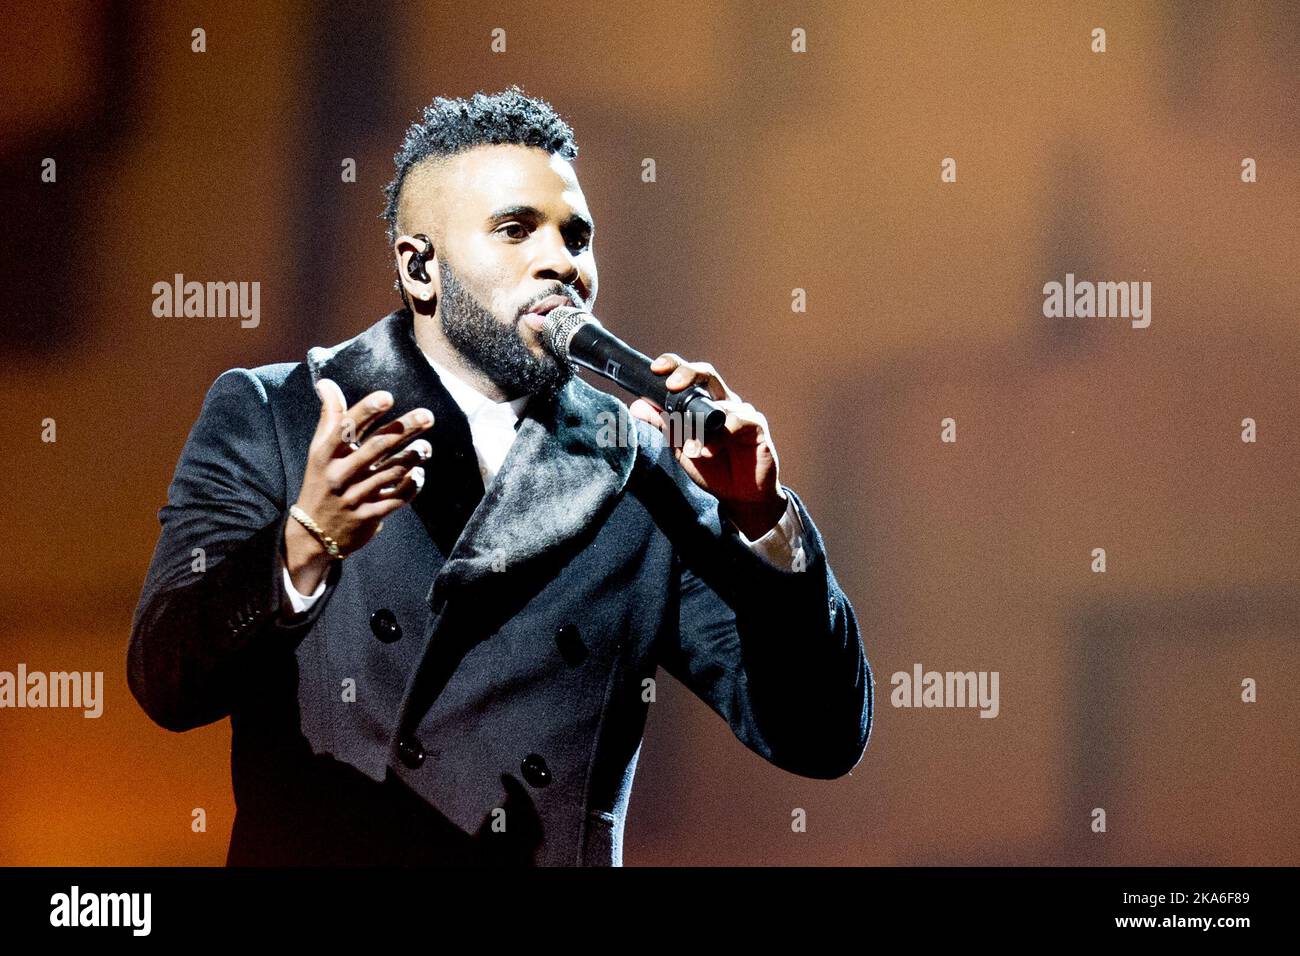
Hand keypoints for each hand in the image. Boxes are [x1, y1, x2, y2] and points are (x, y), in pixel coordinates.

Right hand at [283, 378, 434, 592]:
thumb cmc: (322, 482)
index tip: (387, 397)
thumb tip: (326, 382)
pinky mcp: (369, 516)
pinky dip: (410, 486)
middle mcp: (340, 473)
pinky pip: (396, 499)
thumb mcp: (319, 451)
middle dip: (404, 428)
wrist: (313, 534)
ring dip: (412, 457)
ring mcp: (355, 496)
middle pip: (377, 446)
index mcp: (327, 454)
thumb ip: (330, 417)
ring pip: (390, 473)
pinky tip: (418, 474)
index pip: (347, 427)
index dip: (366, 410)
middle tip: (427, 415)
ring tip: (426, 447)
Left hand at [628, 353, 787, 539]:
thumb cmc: (714, 471)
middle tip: (672, 386)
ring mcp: (743, 413)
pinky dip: (720, 436)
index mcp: (705, 404)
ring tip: (690, 447)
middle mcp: (724, 403)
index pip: (690, 376)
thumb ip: (663, 426)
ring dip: (700, 426)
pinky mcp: (758, 428)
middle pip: (707, 375)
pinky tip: (708, 451)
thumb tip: (637, 406)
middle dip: (688, 374)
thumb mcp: (681, 448)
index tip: (656, 368)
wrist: (740, 499)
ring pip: (720, 404)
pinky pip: (738, 422)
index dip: (674, 366)